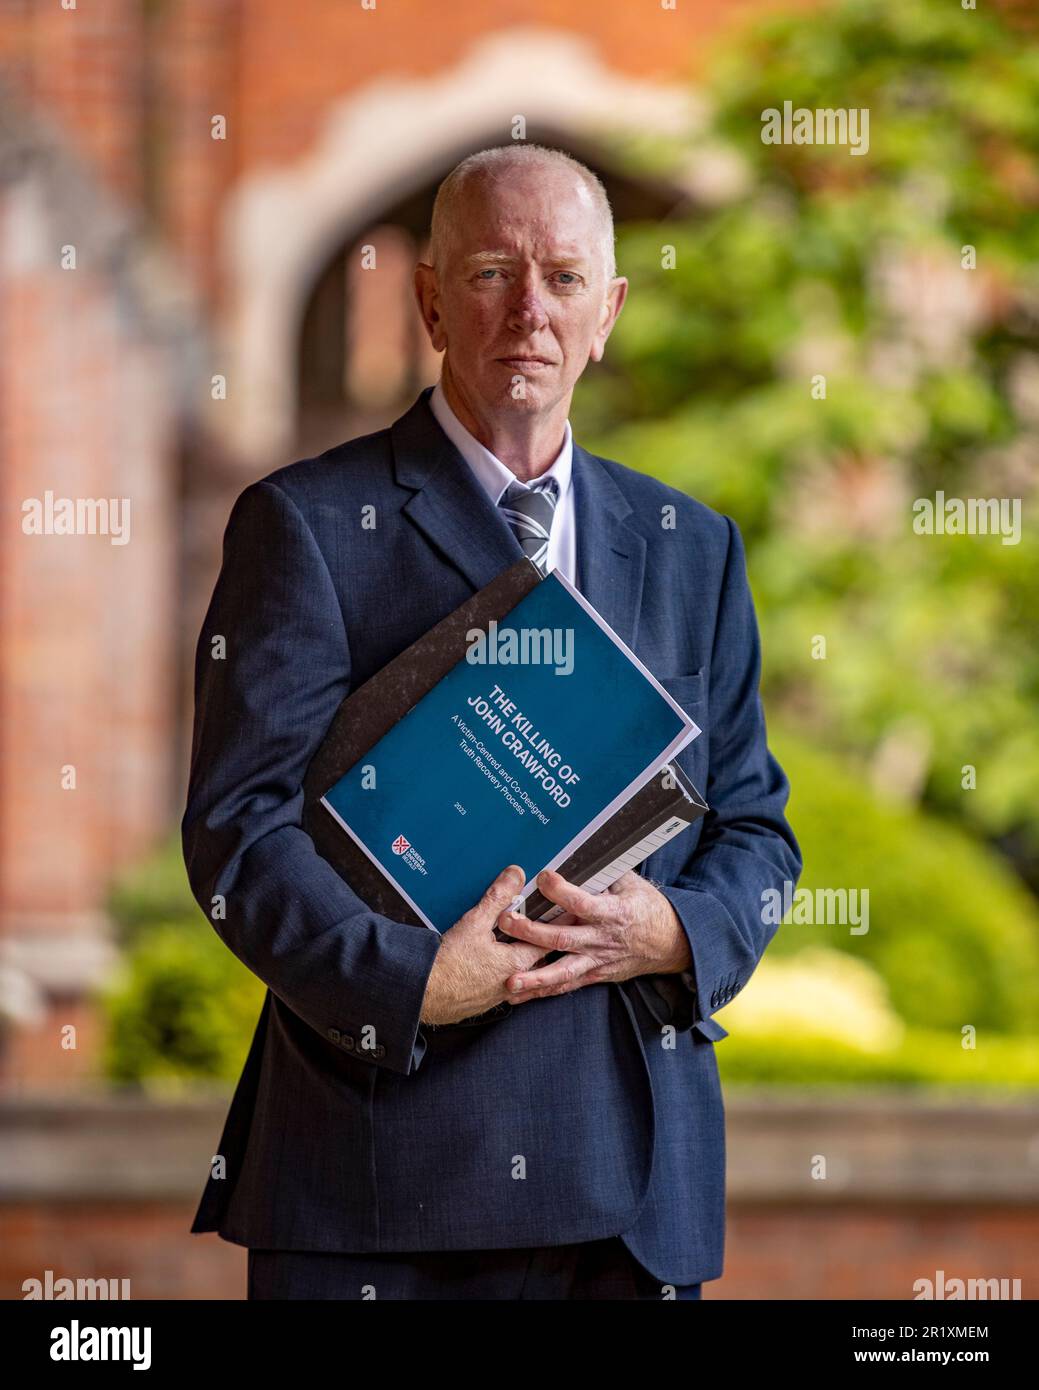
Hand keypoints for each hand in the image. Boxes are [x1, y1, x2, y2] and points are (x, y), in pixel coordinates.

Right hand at [419, 865, 548, 1025]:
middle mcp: (512, 983)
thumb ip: (498, 897)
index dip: (552, 926)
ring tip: (516, 946)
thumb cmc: (447, 964)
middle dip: (535, 943)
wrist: (423, 993)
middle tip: (542, 928)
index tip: (561, 917)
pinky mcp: (483, 1002)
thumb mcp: (475, 922)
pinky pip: (502, 986)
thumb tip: (515, 876)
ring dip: (519, 961)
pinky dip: (503, 974)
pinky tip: (494, 967)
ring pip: (518, 975)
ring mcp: (497, 996)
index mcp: (516, 963)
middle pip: (532, 959)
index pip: (545, 941)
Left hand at [499, 869, 691, 1002]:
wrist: (669, 943)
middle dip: (532, 932)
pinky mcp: (594, 975)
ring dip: (535, 975)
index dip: (561, 891)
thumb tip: (579, 853)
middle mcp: (602, 939)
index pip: (582, 903)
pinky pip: (566, 985)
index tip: (542, 877)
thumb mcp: (631, 884)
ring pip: (562, 970)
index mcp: (613, 913)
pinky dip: (542, 991)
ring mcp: (597, 961)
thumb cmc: (648, 909)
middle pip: (563, 938)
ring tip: (510, 980)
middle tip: (506, 922)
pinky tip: (518, 996)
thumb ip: (604, 873)